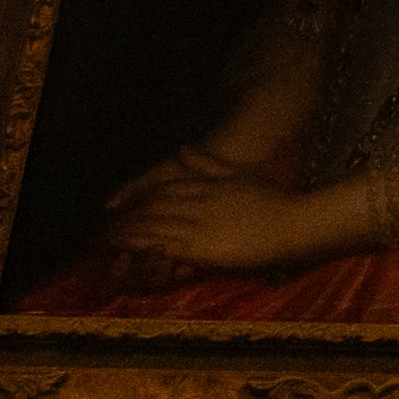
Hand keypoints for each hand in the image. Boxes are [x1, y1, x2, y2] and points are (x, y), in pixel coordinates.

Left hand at [98, 160, 326, 274]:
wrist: (292, 221)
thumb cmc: (274, 201)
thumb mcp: (239, 175)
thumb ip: (208, 164)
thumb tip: (183, 147)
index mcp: (205, 186)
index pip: (163, 190)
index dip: (141, 201)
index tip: (124, 209)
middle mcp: (196, 202)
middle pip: (152, 207)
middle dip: (127, 219)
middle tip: (106, 230)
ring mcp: (197, 223)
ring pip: (152, 225)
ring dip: (127, 234)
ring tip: (106, 242)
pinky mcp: (200, 246)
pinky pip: (163, 245)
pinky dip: (141, 247)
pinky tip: (126, 252)